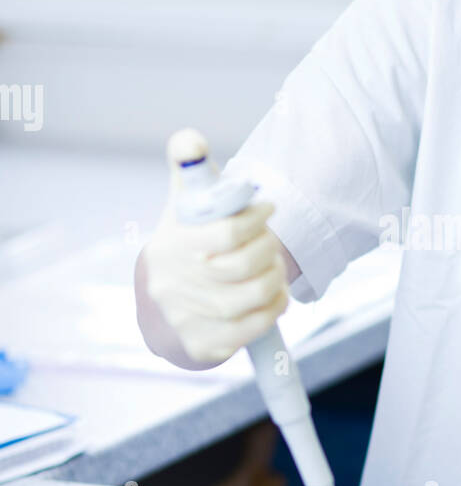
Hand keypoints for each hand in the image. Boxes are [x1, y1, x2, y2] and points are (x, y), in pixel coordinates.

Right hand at [143, 128, 289, 364]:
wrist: (160, 312)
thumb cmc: (185, 248)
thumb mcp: (181, 208)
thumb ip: (188, 168)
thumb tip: (189, 140)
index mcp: (170, 244)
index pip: (226, 232)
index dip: (256, 219)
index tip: (269, 209)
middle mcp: (172, 284)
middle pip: (243, 267)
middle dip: (269, 250)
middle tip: (274, 244)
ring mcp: (186, 318)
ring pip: (252, 298)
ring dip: (275, 280)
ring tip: (276, 269)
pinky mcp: (203, 345)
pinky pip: (253, 328)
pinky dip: (273, 309)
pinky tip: (275, 296)